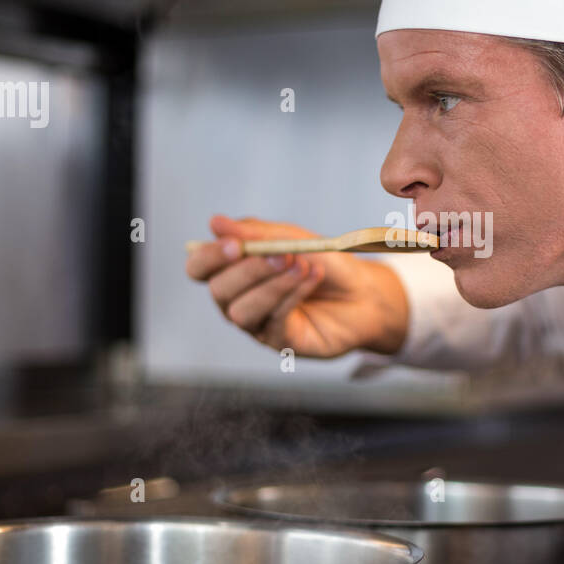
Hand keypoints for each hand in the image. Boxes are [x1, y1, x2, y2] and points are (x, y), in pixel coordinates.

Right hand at [185, 215, 408, 358]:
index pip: (200, 267)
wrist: (364, 292)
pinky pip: (272, 321)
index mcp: (233, 271)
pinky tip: (310, 278)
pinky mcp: (279, 341)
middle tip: (279, 255)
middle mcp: (237, 300)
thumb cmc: (324, 262)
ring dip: (272, 285)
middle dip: (248, 271)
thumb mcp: (292, 238)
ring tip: (301, 265)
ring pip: (242, 310)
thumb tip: (214, 223)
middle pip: (219, 290)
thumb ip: (255, 233)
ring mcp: (256, 324)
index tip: (234, 245)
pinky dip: (291, 296)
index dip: (209, 257)